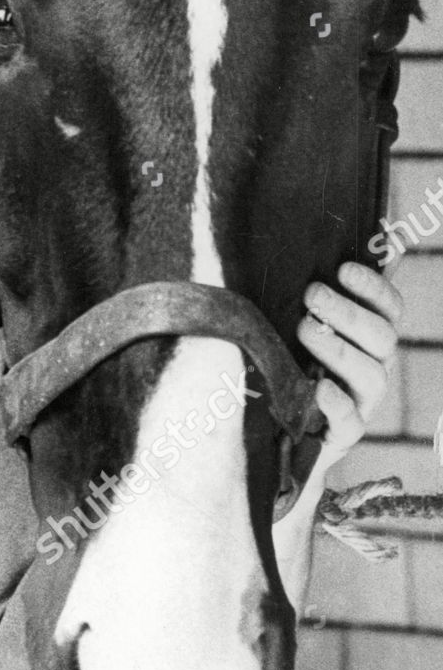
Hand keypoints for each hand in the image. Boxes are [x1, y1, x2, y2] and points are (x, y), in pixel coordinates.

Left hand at [298, 261, 402, 469]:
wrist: (280, 433)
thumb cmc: (295, 362)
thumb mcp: (307, 321)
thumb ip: (334, 286)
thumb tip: (375, 233)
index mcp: (371, 337)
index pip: (390, 308)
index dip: (373, 286)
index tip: (343, 268)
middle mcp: (374, 367)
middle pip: (382, 338)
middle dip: (349, 313)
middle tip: (312, 294)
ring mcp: (362, 403)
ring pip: (371, 376)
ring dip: (340, 350)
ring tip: (305, 329)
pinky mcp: (342, 435)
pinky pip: (350, 422)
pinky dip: (336, 403)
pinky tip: (318, 388)